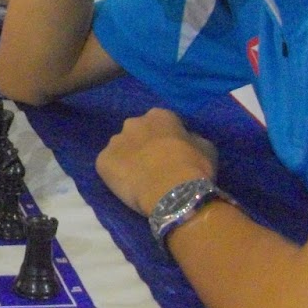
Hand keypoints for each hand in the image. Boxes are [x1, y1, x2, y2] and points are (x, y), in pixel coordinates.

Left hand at [96, 108, 218, 215]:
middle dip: (144, 144)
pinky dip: (116, 174)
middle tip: (154, 164)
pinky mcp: (102, 161)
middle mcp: (133, 123)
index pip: (163, 121)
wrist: (173, 192)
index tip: (174, 151)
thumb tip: (185, 139)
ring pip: (121, 148)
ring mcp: (115, 142)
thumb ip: (192, 138)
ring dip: (128, 158)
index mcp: (159, 115)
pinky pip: (108, 166)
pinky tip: (128, 185)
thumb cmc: (194, 167)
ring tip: (140, 177)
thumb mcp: (206, 147)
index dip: (168, 137)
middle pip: (138, 132)